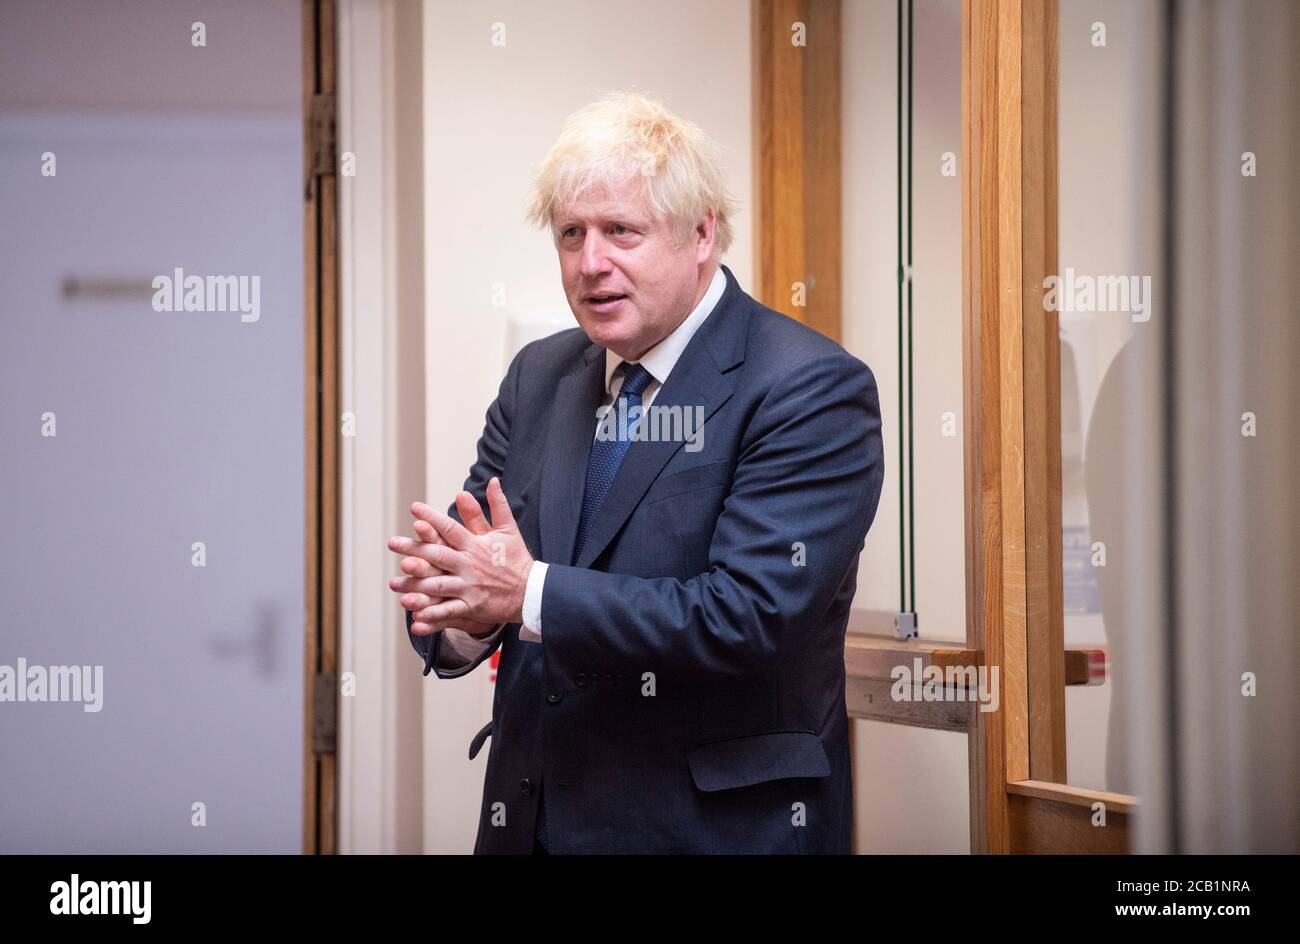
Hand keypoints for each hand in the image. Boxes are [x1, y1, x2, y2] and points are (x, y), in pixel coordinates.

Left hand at [405, 477, 532, 625]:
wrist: (531, 592)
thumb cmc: (517, 559)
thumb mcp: (509, 529)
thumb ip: (497, 505)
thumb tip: (493, 481)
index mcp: (475, 545)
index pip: (450, 528)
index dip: (432, 518)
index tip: (414, 509)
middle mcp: (469, 565)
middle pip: (437, 555)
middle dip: (413, 549)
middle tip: (392, 543)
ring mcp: (469, 587)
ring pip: (438, 585)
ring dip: (415, 584)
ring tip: (394, 583)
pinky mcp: (472, 607)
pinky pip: (449, 612)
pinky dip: (432, 615)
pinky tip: (415, 617)